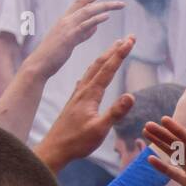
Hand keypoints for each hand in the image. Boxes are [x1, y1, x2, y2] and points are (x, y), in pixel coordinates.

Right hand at [25, 0, 124, 79]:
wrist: (39, 64)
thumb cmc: (52, 55)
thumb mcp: (69, 41)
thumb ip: (82, 33)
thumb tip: (95, 27)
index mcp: (63, 21)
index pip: (78, 3)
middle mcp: (64, 20)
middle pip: (82, 3)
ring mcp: (66, 28)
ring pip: (87, 11)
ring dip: (104, 6)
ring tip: (119, 5)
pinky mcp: (69, 37)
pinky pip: (85, 25)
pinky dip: (96, 19)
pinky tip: (107, 16)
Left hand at [35, 37, 134, 169]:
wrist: (54, 148)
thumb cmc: (77, 141)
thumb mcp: (100, 129)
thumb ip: (115, 112)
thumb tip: (131, 95)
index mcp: (90, 94)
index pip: (108, 69)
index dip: (120, 54)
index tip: (131, 40)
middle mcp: (82, 90)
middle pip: (100, 65)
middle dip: (115, 50)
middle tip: (129, 38)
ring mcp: (77, 95)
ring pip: (92, 71)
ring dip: (105, 58)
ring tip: (114, 49)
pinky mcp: (75, 102)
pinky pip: (86, 80)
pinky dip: (93, 71)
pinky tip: (90, 74)